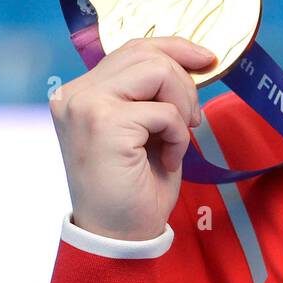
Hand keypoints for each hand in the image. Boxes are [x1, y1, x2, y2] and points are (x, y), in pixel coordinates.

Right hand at [49, 37, 216, 241]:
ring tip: (178, 137)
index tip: (207, 58)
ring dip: (181, 105)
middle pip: (148, 54)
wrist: (118, 235)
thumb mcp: (144, 128)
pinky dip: (177, 135)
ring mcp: (85, 106)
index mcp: (81, 93)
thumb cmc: (135, 185)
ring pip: (157, 70)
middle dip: (184, 83)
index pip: (133, 48)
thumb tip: (191, 58)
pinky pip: (164, 111)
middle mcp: (75, 95)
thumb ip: (151, 92)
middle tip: (191, 120)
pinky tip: (167, 159)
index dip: (175, 47)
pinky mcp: (104, 124)